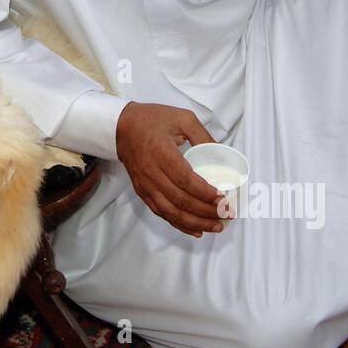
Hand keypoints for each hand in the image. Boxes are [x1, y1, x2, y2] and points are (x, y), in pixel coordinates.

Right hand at [115, 101, 226, 236]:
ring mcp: (145, 184)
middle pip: (180, 200)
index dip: (205, 193)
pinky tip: (195, 229)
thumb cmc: (152, 120)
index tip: (223, 198)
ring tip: (215, 226)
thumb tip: (222, 155)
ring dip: (195, 222)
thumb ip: (203, 136)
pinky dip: (179, 224)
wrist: (121, 127)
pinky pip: (161, 212)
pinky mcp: (142, 191)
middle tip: (226, 214)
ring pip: (171, 211)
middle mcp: (151, 172)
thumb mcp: (182, 118)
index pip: (185, 180)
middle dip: (206, 211)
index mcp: (161, 153)